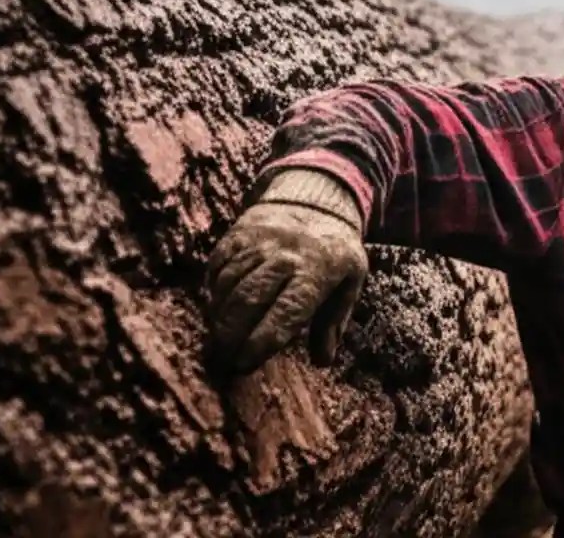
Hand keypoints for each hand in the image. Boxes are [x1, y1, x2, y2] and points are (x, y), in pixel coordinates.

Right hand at [205, 180, 366, 374]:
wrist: (316, 197)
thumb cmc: (334, 251)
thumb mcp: (350, 281)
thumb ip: (334, 322)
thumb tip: (323, 361)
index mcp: (317, 272)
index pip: (286, 313)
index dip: (261, 342)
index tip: (245, 365)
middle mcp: (285, 256)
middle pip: (249, 300)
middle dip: (231, 335)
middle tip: (223, 359)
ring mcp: (260, 242)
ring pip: (229, 283)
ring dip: (219, 315)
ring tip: (217, 339)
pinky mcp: (239, 232)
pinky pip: (218, 264)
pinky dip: (213, 289)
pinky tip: (215, 307)